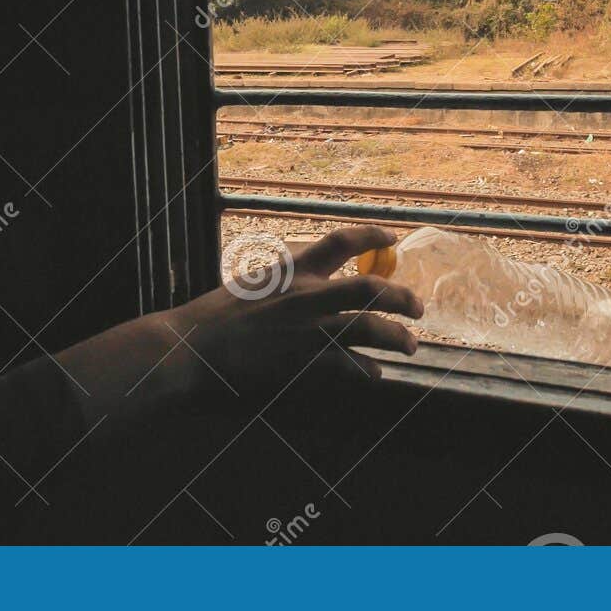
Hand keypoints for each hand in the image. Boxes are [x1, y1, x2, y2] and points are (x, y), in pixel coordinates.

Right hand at [56, 227, 421, 425]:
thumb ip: (284, 287)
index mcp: (292, 270)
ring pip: (371, 328)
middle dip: (402, 296)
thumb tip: (305, 289)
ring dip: (398, 337)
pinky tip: (374, 376)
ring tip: (412, 345)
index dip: (372, 234)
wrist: (192, 348)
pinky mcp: (306, 363)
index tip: (391, 235)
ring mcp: (310, 330)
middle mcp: (308, 295)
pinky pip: (351, 366)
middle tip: (418, 306)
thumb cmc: (212, 320)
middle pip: (372, 287)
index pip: (341, 241)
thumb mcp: (252, 286)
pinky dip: (367, 371)